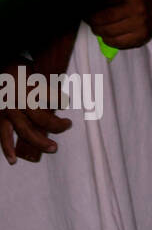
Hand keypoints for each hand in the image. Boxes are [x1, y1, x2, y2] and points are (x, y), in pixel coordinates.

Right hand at [0, 32, 76, 164]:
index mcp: (29, 88)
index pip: (52, 97)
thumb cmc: (18, 70)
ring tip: (53, 148)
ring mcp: (7, 111)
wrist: (0, 69)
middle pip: (41, 118)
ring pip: (25, 130)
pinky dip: (7, 149)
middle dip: (56, 125)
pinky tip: (13, 159)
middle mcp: (18, 101)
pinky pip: (3, 135)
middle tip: (68, 125)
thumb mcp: (36, 71)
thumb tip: (64, 99)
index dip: (62, 100)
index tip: (68, 101)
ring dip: (40, 141)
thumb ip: (47, 85)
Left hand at [85, 0, 151, 49]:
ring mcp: (140, 27)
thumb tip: (86, 6)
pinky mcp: (141, 39)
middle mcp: (138, 12)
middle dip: (92, 22)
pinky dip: (108, 40)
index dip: (90, 11)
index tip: (85, 12)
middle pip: (103, 22)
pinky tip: (108, 35)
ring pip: (108, 34)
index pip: (102, 6)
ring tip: (99, 27)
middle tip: (90, 20)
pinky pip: (117, 44)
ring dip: (99, 31)